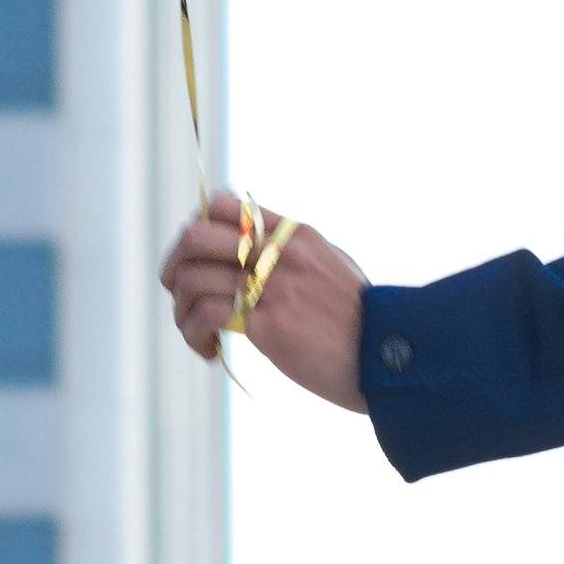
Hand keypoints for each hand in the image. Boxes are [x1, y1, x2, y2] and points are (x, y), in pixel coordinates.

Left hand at [158, 196, 372, 414]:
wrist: (389, 358)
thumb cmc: (362, 321)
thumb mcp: (331, 265)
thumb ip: (293, 253)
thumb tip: (257, 249)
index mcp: (292, 234)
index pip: (221, 204)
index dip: (196, 230)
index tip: (200, 260)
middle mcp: (279, 253)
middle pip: (194, 236)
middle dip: (174, 267)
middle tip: (182, 295)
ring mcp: (273, 287)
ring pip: (193, 279)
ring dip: (182, 311)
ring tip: (198, 333)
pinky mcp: (269, 325)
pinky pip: (208, 315)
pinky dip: (195, 334)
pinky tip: (210, 351)